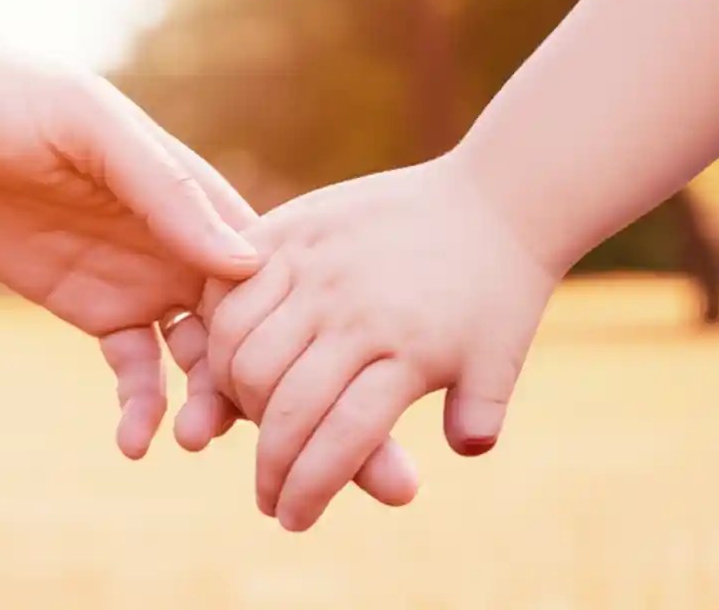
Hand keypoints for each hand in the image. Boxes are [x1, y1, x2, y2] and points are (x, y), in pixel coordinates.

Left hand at [0, 29, 418, 507]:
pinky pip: (134, 371)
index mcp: (203, 199)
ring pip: (205, 362)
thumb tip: (251, 261)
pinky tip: (135, 442)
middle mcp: (186, 246)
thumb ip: (166, 191)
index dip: (322, 335)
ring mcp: (144, 281)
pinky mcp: (94, 308)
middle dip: (304, 394)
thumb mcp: (92, 127)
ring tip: (201, 446)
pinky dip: (142, 408)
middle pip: (263, 332)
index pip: (279, 279)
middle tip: (360, 460)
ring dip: (218, 410)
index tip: (365, 388)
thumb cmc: (9, 94)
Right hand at [201, 155, 558, 530]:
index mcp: (406, 352)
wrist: (493, 199)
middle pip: (281, 407)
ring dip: (235, 401)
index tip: (291, 519)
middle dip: (268, 467)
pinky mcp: (295, 229)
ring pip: (243, 353)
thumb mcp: (499, 359)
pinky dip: (220, 333)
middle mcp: (356, 311)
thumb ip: (479, 415)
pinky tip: (234, 357)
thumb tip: (462, 452)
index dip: (308, 490)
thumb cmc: (498, 291)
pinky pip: (231, 292)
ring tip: (250, 423)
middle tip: (267, 493)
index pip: (340, 442)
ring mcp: (320, 267)